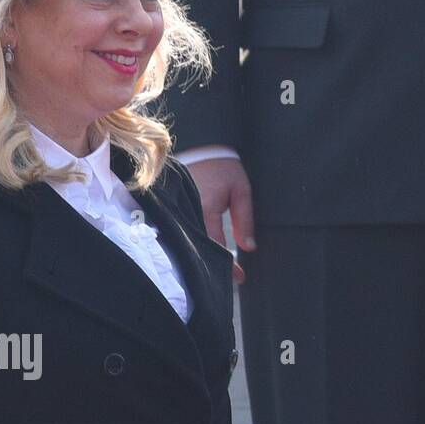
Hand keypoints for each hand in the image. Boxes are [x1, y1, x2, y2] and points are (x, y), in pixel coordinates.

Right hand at [186, 157, 255, 283]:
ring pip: (190, 240)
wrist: (201, 144)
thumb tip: (249, 247)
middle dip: (213, 265)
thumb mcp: (241, 189)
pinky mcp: (175, 207)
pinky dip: (195, 241)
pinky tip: (203, 251)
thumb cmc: (224, 166)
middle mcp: (189, 211)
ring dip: (203, 254)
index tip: (239, 278)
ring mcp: (179, 209)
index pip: (217, 245)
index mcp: (206, 208)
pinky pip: (185, 229)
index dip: (228, 265)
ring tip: (217, 270)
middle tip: (227, 280)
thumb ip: (245, 218)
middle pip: (199, 247)